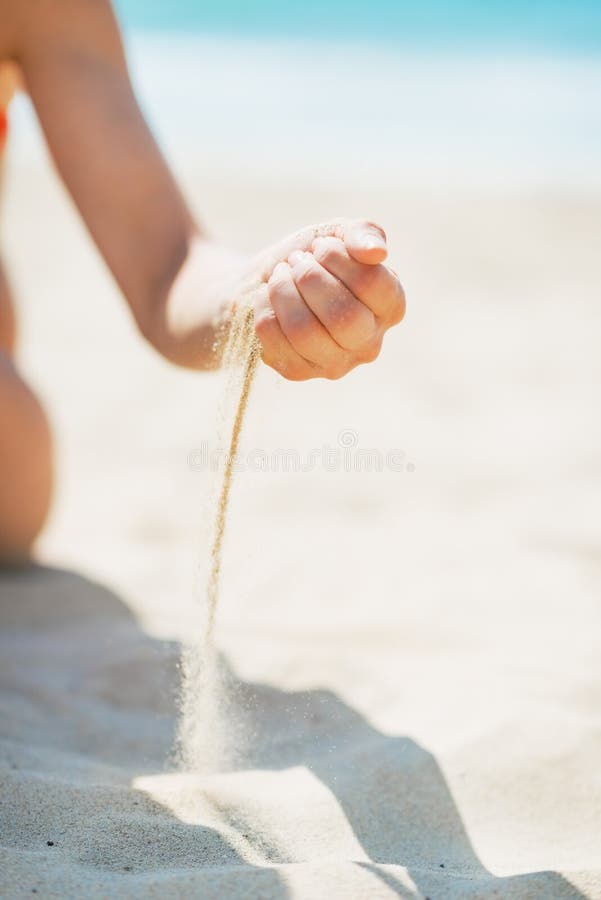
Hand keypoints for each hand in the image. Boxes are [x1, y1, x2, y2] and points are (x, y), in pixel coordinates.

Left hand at [252, 219, 405, 379]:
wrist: (269, 280)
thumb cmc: (313, 256)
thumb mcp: (339, 234)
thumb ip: (363, 233)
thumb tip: (376, 253)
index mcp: (390, 307)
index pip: (371, 284)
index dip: (337, 259)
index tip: (319, 247)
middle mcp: (369, 343)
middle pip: (343, 316)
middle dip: (309, 278)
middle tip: (296, 262)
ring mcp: (335, 363)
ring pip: (305, 332)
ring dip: (283, 291)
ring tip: (279, 275)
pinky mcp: (299, 372)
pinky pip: (274, 339)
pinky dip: (264, 307)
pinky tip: (268, 297)